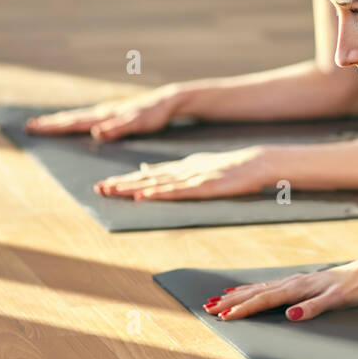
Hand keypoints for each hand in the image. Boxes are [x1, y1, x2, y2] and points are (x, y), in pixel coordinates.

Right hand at [24, 86, 182, 140]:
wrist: (167, 101)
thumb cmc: (154, 114)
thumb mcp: (138, 123)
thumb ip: (118, 128)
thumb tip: (95, 133)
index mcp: (104, 116)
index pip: (73, 122)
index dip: (53, 126)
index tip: (33, 128)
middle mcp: (102, 112)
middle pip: (71, 118)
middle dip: (50, 123)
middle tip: (29, 126)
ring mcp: (107, 112)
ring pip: (78, 117)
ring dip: (59, 121)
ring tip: (43, 124)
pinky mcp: (112, 114)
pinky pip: (87, 118)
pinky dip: (74, 120)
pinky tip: (73, 124)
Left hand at [96, 147, 270, 199]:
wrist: (258, 162)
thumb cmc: (233, 168)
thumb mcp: (200, 166)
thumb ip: (176, 169)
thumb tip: (150, 169)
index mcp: (183, 167)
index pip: (149, 174)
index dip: (127, 179)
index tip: (106, 183)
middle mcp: (184, 171)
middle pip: (148, 178)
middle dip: (122, 183)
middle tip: (99, 188)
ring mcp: (193, 178)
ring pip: (158, 184)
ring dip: (134, 188)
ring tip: (113, 191)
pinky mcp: (205, 187)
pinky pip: (178, 192)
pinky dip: (160, 194)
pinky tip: (145, 196)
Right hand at [202, 260, 357, 321]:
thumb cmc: (352, 289)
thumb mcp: (337, 300)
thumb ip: (313, 308)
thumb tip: (290, 315)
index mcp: (297, 288)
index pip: (264, 300)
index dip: (243, 309)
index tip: (224, 316)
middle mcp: (291, 283)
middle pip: (255, 292)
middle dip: (231, 301)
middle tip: (208, 309)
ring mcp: (293, 282)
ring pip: (258, 288)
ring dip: (236, 295)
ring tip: (216, 300)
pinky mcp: (296, 283)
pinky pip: (267, 287)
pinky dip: (250, 289)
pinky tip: (243, 291)